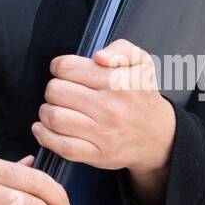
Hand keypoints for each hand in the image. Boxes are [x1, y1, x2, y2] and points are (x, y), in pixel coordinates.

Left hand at [32, 38, 175, 175]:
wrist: (160, 136)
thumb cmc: (142, 96)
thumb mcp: (142, 62)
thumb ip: (120, 49)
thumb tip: (99, 57)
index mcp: (118, 82)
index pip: (66, 67)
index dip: (60, 67)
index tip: (65, 72)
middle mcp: (110, 108)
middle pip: (55, 91)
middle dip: (54, 88)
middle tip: (62, 92)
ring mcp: (103, 133)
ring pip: (54, 118)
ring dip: (46, 112)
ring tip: (55, 108)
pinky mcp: (98, 154)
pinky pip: (62, 146)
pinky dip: (45, 137)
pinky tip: (44, 128)